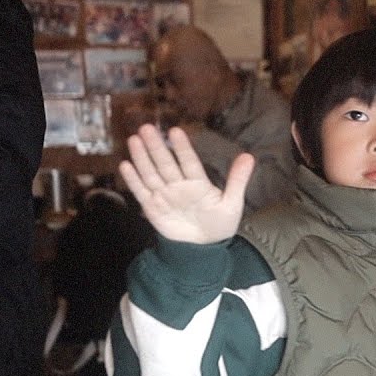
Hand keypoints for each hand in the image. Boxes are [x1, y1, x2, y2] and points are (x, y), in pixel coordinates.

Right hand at [118, 124, 253, 243]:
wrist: (203, 247)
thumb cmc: (219, 223)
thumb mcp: (232, 203)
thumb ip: (237, 180)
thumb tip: (249, 156)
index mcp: (199, 183)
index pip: (189, 162)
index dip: (182, 148)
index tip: (175, 131)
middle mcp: (179, 185)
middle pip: (166, 163)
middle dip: (157, 146)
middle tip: (147, 127)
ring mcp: (165, 195)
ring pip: (151, 173)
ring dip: (142, 157)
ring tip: (134, 139)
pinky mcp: (153, 207)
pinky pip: (141, 192)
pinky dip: (133, 180)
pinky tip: (126, 165)